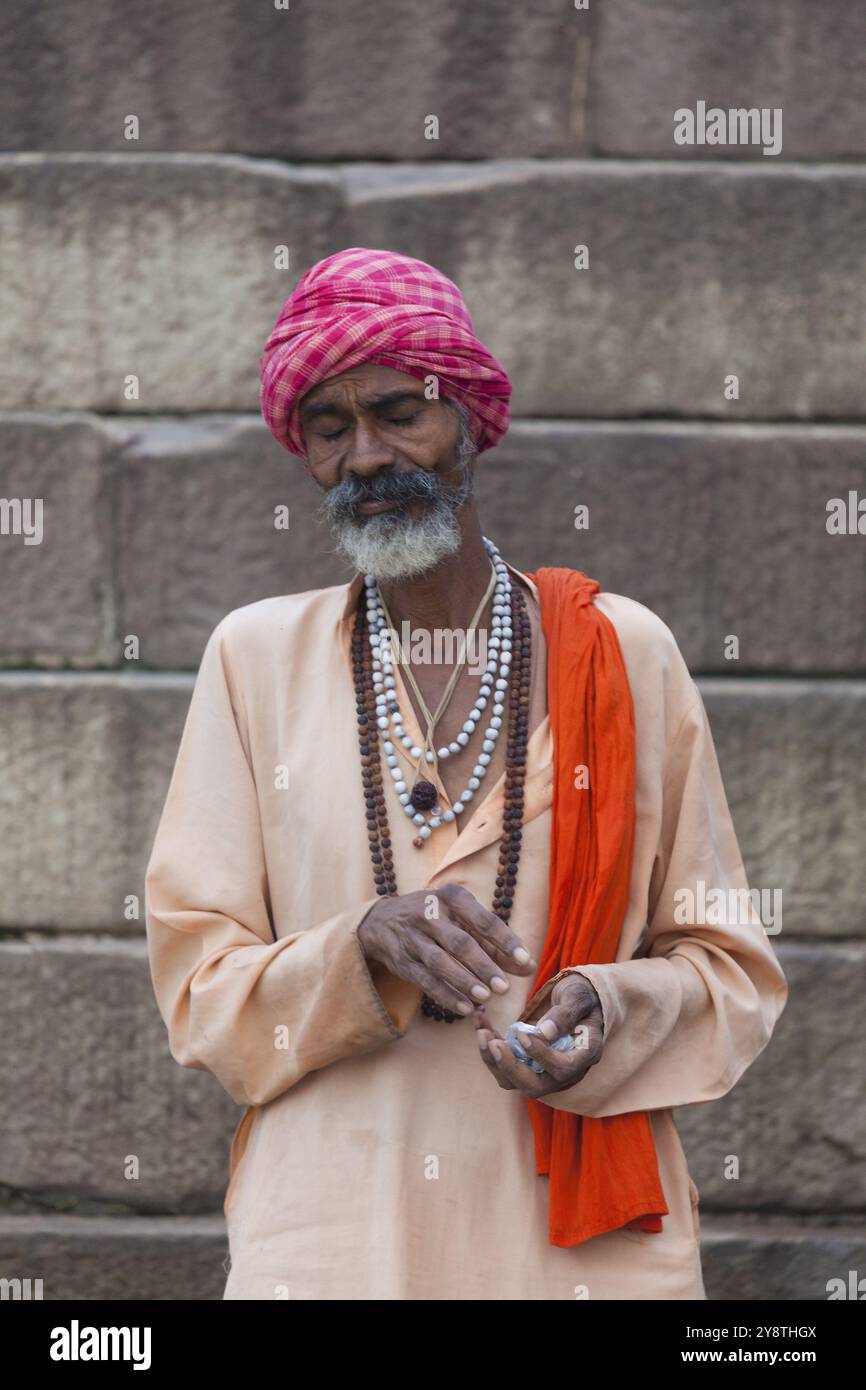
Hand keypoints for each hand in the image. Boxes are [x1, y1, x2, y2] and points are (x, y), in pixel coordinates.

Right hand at [357, 882, 537, 1016]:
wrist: (382, 920)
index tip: (524, 960)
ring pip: (439, 962)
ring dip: (464, 981)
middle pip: (460, 942)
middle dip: (483, 966)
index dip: (505, 940)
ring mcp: (413, 938)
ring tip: (485, 997)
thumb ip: (495, 943)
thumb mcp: (463, 919)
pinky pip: (425, 980)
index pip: (483, 920)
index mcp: (452, 898)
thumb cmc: (437, 918)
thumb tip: (528, 967)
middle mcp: (430, 914)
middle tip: (504, 988)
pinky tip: (465, 1007)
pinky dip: (445, 995)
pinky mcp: (402, 961)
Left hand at [474, 972, 604, 1097]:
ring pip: (513, 1080)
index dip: (540, 1055)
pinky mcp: (524, 1064)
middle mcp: (563, 1071)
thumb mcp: (577, 997)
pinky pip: (503, 1066)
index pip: (562, 1068)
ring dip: (493, 1060)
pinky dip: (489, 1049)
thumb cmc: (581, 995)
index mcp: (584, 1055)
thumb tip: (544, 1032)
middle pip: (534, 1086)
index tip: (522, 1033)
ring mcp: (542, 1071)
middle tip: (493, 1042)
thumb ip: (565, 1014)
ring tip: (481, 1032)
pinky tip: (481, 1024)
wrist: (573, 1000)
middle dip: (509, 1066)